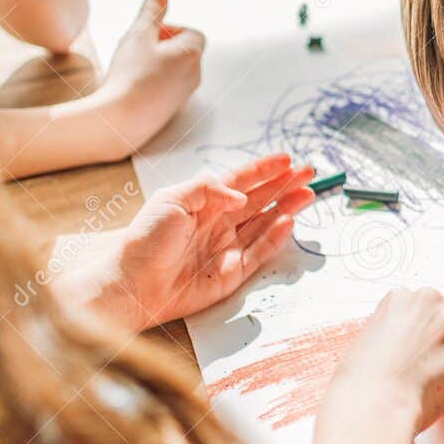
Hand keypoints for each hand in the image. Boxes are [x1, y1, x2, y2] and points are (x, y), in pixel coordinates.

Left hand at [72, 154, 315, 328]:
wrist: (134, 284)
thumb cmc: (146, 240)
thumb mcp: (172, 200)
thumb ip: (208, 189)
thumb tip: (241, 196)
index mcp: (204, 202)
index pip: (241, 181)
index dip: (264, 169)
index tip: (287, 159)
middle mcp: (219, 221)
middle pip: (260, 199)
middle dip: (285, 184)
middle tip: (309, 172)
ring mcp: (227, 246)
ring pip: (266, 223)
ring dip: (287, 207)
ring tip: (308, 193)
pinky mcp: (232, 272)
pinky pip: (260, 252)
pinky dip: (276, 237)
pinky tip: (288, 221)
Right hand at [94, 0, 203, 154]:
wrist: (122, 119)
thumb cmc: (132, 72)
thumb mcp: (139, 33)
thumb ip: (151, 11)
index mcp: (192, 54)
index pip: (192, 32)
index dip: (169, 30)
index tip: (148, 36)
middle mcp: (195, 75)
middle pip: (184, 51)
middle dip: (162, 46)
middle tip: (137, 51)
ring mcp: (185, 95)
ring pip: (175, 71)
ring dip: (156, 64)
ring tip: (132, 69)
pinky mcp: (172, 111)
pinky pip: (167, 89)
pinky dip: (153, 83)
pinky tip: (132, 87)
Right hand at [327, 288, 443, 432]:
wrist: (374, 404)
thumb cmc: (362, 383)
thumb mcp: (369, 342)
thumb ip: (395, 336)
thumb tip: (409, 350)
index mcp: (401, 298)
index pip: (425, 310)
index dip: (424, 336)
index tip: (420, 355)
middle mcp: (430, 302)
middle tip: (434, 370)